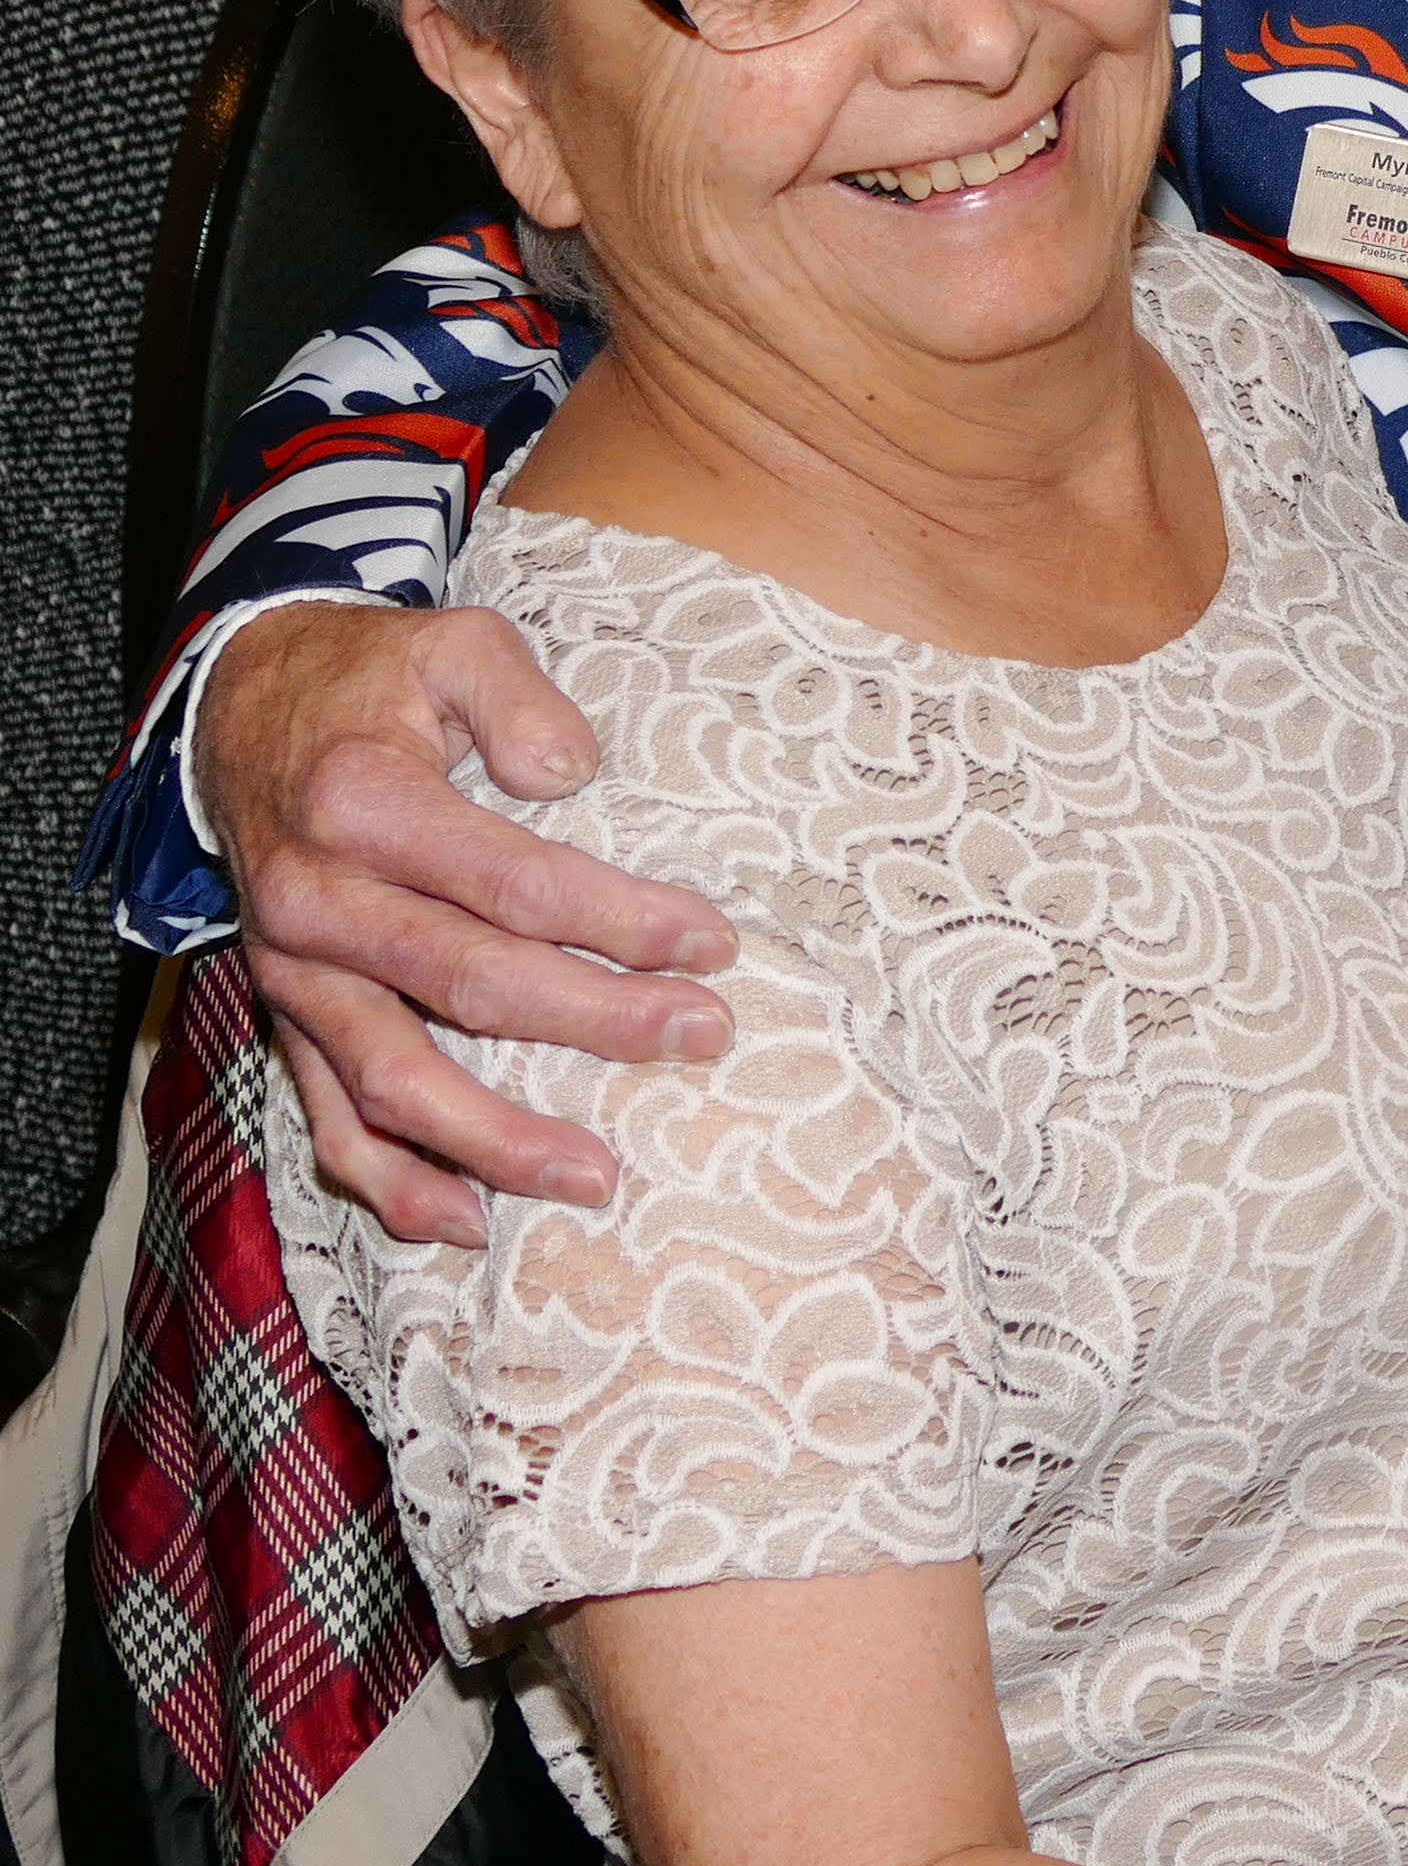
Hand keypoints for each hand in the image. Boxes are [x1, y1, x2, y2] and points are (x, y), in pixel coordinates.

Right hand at [194, 603, 736, 1246]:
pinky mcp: (287, 1016)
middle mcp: (319, 901)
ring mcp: (296, 973)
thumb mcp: (450, 641)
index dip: (618, 919)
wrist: (238, 714)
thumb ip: (518, 695)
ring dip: (495, 1141)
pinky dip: (390, 1183)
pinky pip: (329, 1118)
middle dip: (596, 1022)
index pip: (512, 881)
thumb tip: (572, 771)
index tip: (713, 943)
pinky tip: (466, 1224)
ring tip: (597, 1178)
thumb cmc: (372, 679)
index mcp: (364, 805)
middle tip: (703, 1036)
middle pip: (471, 985)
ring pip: (394, 1080)